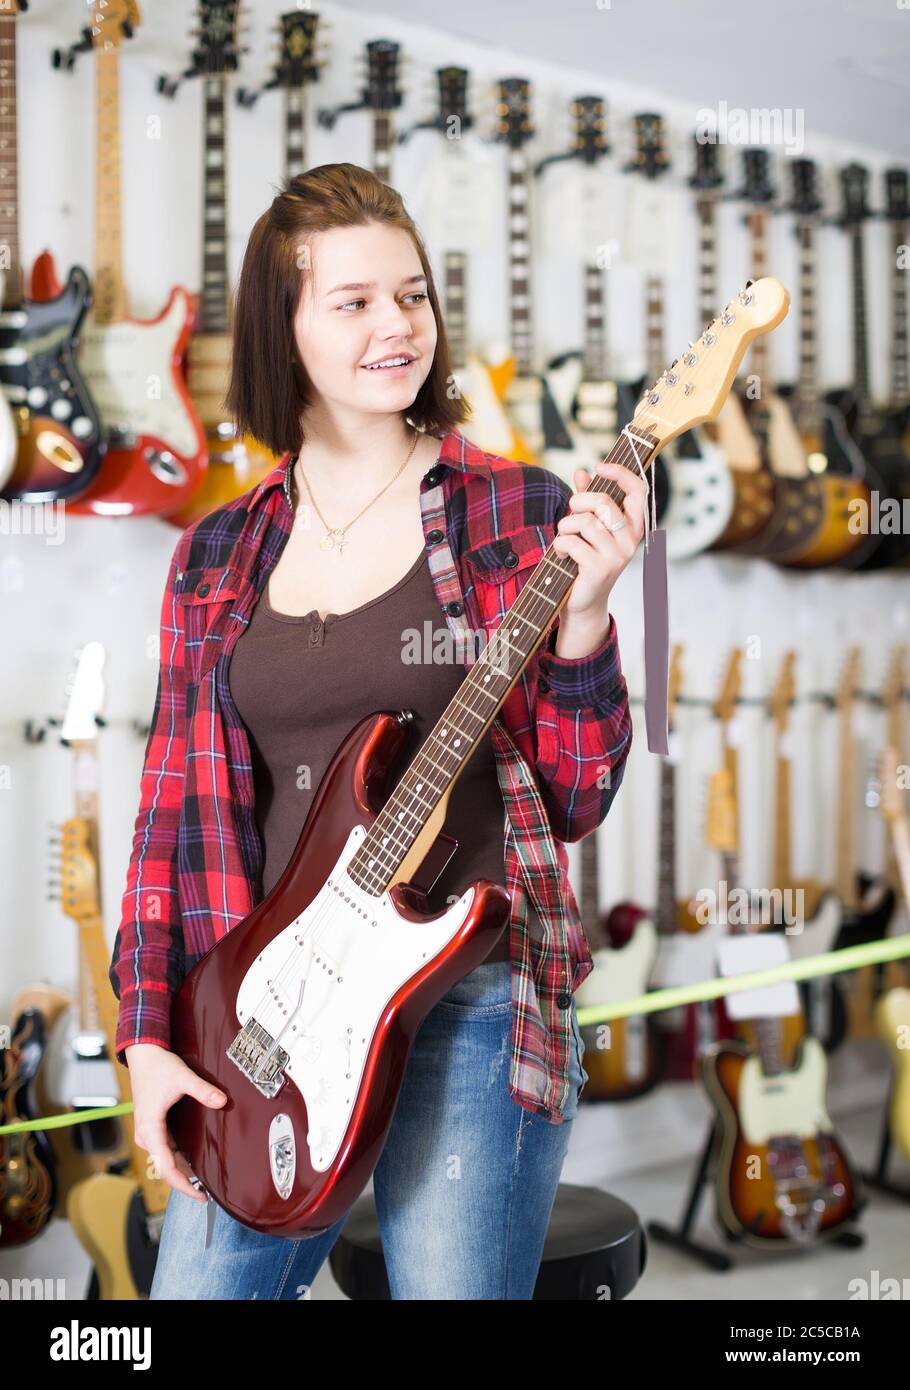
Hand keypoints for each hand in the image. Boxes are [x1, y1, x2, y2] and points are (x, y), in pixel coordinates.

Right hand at [126, 1044, 226, 1202]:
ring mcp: (146, 1132)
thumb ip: (203, 1090)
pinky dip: (176, 1158)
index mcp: (151, 1128)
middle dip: (184, 1181)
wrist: (143, 1054)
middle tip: (205, 1193)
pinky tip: (190, 1161)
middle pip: (165, 1168)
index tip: (199, 1196)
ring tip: (201, 1180)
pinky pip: (163, 1150)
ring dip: (180, 1170)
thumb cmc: (158, 1066)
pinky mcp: (150, 1127)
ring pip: (163, 1159)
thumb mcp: (183, 1077)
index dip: (183, 1185)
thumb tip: (222, 1101)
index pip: (166, 1167)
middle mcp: (145, 1134)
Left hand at [552, 460, 648, 632]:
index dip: (620, 473)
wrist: (584, 601)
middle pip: (603, 502)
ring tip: (564, 540)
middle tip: (569, 515)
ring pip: (584, 522)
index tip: (599, 465)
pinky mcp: (599, 569)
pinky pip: (571, 542)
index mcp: (633, 526)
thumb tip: (581, 471)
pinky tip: (563, 556)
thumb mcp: (588, 528)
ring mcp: (617, 555)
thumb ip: (587, 500)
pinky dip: (560, 546)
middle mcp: (630, 540)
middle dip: (577, 502)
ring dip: (565, 527)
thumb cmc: (585, 560)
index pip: (638, 490)